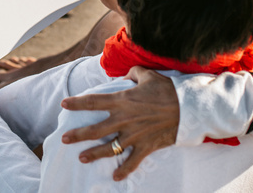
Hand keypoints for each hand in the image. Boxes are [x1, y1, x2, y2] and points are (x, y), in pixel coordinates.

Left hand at [60, 67, 178, 179]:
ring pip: (109, 148)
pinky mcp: (146, 147)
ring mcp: (134, 135)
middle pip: (95, 129)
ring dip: (94, 155)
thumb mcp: (148, 75)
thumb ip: (133, 74)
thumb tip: (126, 75)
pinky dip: (124, 171)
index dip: (77, 102)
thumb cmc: (167, 89)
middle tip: (64, 139)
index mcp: (122, 100)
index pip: (93, 102)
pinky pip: (132, 162)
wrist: (188, 108)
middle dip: (78, 135)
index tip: (64, 104)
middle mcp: (124, 120)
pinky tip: (115, 177)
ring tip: (81, 158)